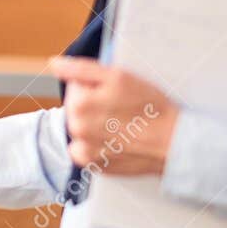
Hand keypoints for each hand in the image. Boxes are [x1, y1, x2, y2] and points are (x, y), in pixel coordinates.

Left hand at [48, 57, 178, 175]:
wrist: (173, 142)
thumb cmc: (151, 107)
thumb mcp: (119, 76)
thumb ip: (81, 69)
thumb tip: (54, 64)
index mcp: (80, 102)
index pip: (75, 84)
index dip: (95, 84)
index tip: (112, 91)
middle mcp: (79, 126)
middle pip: (75, 105)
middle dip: (92, 102)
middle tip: (120, 107)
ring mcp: (84, 147)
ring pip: (78, 126)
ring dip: (92, 122)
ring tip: (119, 124)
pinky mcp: (92, 164)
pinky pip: (81, 149)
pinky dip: (92, 144)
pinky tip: (112, 139)